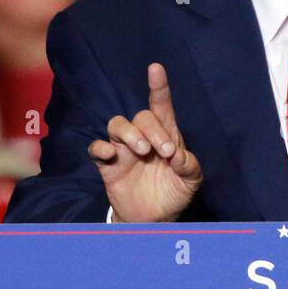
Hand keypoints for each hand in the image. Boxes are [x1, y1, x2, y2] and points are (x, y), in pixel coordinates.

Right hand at [88, 63, 202, 221]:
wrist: (154, 219)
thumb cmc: (173, 193)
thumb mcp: (191, 182)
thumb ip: (190, 167)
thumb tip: (178, 156)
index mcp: (166, 136)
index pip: (161, 106)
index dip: (158, 87)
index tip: (155, 68)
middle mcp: (144, 137)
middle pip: (142, 116)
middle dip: (154, 130)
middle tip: (164, 152)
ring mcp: (124, 149)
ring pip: (118, 124)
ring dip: (130, 133)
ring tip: (142, 151)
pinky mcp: (108, 164)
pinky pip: (97, 147)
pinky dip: (101, 147)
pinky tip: (112, 156)